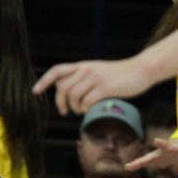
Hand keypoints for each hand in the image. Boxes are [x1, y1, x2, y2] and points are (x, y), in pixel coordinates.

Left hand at [33, 57, 150, 115]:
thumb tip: (68, 91)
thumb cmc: (120, 74)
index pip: (57, 70)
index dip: (44, 81)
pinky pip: (86, 102)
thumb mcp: (98, 71)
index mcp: (83, 65)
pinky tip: (90, 110)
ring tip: (81, 111)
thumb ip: (84, 78)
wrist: (141, 70)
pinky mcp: (105, 88)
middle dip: (60, 102)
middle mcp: (86, 70)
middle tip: (65, 112)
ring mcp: (95, 78)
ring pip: (73, 96)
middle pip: (62, 87)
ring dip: (74, 107)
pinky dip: (85, 109)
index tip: (36, 92)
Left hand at [127, 136, 177, 174]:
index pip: (161, 145)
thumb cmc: (163, 154)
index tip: (155, 140)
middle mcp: (177, 148)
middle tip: (177, 148)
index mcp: (166, 148)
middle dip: (177, 148)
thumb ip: (139, 162)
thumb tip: (125, 167)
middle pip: (176, 148)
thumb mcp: (152, 158)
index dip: (159, 142)